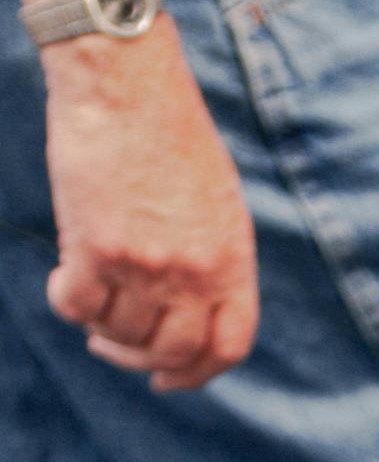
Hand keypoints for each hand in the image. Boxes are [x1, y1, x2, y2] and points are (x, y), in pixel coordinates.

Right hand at [39, 23, 256, 387]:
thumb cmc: (168, 132)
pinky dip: (66, 302)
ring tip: (90, 294)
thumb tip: (190, 306)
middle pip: (171, 353)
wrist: (126, 83)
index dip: (197, 375)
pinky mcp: (96, 249)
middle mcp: (195, 272)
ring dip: (99, 324)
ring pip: (119, 331)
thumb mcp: (217, 201)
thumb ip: (211, 257)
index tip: (167, 379)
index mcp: (232, 261)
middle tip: (112, 346)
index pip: (229, 346)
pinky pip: (77, 305)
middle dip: (139, 360)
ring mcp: (146, 265)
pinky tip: (63, 280)